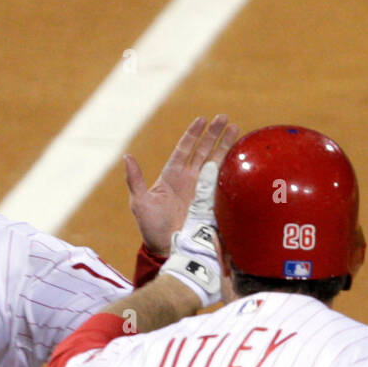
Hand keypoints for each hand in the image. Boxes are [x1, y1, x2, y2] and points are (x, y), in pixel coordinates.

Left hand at [125, 114, 239, 255]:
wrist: (168, 248)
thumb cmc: (151, 228)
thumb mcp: (140, 203)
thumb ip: (135, 180)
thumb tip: (127, 157)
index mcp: (172, 176)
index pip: (184, 149)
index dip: (193, 134)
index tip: (202, 119)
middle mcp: (188, 179)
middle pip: (203, 151)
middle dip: (214, 134)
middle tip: (224, 117)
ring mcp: (202, 189)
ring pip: (215, 161)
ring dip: (225, 145)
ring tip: (236, 128)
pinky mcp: (212, 200)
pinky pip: (223, 180)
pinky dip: (231, 167)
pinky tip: (240, 154)